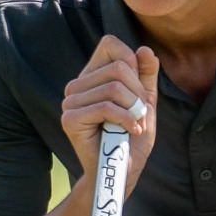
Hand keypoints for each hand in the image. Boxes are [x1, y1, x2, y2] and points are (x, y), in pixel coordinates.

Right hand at [61, 36, 157, 193]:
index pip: (110, 45)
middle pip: (118, 67)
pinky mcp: (70, 118)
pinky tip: (130, 130)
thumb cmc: (132, 138)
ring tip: (135, 124)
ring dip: (134, 108)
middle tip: (139, 114)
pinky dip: (126, 119)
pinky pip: (106, 107)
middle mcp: (77, 86)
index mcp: (92, 77)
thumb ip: (145, 75)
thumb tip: (145, 49)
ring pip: (114, 87)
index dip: (132, 63)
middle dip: (138, 93)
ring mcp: (70, 102)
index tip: (138, 90)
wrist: (123, 171)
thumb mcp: (144, 102)